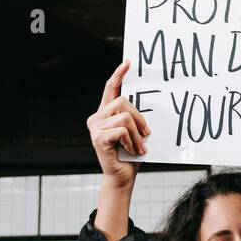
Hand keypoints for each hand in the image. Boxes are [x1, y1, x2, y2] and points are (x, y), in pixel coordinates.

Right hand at [87, 59, 149, 191]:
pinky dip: (132, 142)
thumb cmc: (130, 155)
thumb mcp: (134, 131)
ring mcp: (95, 128)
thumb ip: (133, 117)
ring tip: (138, 147)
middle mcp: (96, 118)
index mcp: (105, 113)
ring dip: (137, 133)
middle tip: (146, 135)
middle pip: (123, 102)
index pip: (110, 89)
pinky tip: (131, 151)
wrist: (122, 177)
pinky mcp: (97, 138)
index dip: (118, 75)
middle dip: (139, 119)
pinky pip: (122, 130)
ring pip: (125, 117)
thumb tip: (144, 103)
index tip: (128, 63)